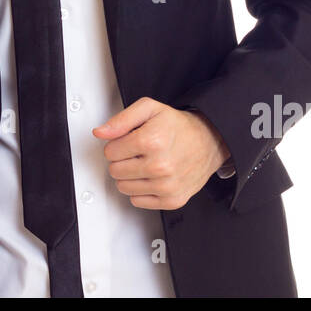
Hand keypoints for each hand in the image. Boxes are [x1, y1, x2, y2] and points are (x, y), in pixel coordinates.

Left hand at [93, 98, 230, 209]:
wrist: (209, 141)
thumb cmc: (179, 126)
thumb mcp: (149, 109)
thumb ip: (121, 119)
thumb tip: (101, 133)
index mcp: (152, 141)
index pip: (110, 151)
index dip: (117, 145)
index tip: (128, 141)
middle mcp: (160, 166)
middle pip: (115, 171)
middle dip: (122, 160)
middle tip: (137, 153)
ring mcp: (167, 185)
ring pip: (123, 188)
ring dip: (130, 176)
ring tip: (145, 164)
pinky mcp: (172, 200)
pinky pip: (137, 201)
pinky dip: (141, 190)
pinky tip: (152, 177)